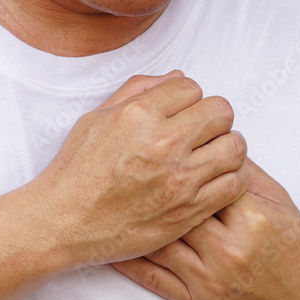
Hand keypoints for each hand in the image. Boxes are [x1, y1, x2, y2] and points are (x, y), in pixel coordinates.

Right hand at [27, 71, 247, 267]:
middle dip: (212, 119)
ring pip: (235, 147)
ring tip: (210, 156)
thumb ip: (137, 92)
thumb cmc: (76, 172)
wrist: (64, 222)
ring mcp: (179, 179)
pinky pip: (233, 185)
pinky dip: (229, 179)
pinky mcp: (188, 210)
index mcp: (139, 115)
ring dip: (225, 148)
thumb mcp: (96, 119)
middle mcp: (163, 143)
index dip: (187, 100)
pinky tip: (211, 181)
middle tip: (199, 134)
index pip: (192, 88)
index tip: (179, 115)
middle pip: (221, 112)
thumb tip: (177, 77)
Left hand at [110, 158, 299, 299]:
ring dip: (129, 218)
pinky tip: (107, 240)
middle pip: (175, 207)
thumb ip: (244, 172)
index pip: (204, 178)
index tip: (158, 145)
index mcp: (250, 218)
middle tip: (124, 166)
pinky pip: (150, 277)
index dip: (180, 160)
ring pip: (157, 240)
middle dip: (150, 186)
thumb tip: (208, 139)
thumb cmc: (294, 248)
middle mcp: (227, 249)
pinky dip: (125, 257)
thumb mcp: (279, 202)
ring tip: (106, 197)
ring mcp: (207, 278)